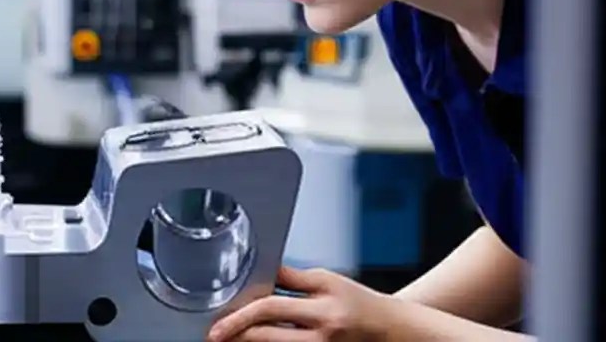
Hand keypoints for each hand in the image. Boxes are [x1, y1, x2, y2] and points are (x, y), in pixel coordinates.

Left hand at [206, 266, 398, 341]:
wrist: (390, 330)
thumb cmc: (360, 303)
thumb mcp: (328, 281)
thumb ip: (293, 277)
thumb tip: (261, 270)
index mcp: (323, 309)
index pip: (271, 308)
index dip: (240, 315)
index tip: (218, 323)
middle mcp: (323, 335)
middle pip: (267, 337)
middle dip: (238, 335)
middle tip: (215, 335)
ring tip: (230, 339)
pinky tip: (256, 341)